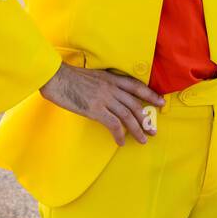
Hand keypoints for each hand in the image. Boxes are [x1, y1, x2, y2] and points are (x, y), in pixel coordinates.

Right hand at [40, 63, 165, 144]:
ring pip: (127, 116)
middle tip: (153, 130)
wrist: (56, 77)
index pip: (136, 86)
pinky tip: (121, 142)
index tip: (160, 102)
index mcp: (111, 78)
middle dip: (146, 119)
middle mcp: (112, 88)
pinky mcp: (95, 109)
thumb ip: (105, 84)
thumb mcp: (93, 75)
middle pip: (135, 104)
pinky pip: (113, 124)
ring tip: (143, 139)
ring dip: (137, 129)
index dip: (150, 95)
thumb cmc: (70, 77)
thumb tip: (112, 95)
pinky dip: (119, 135)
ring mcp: (104, 98)